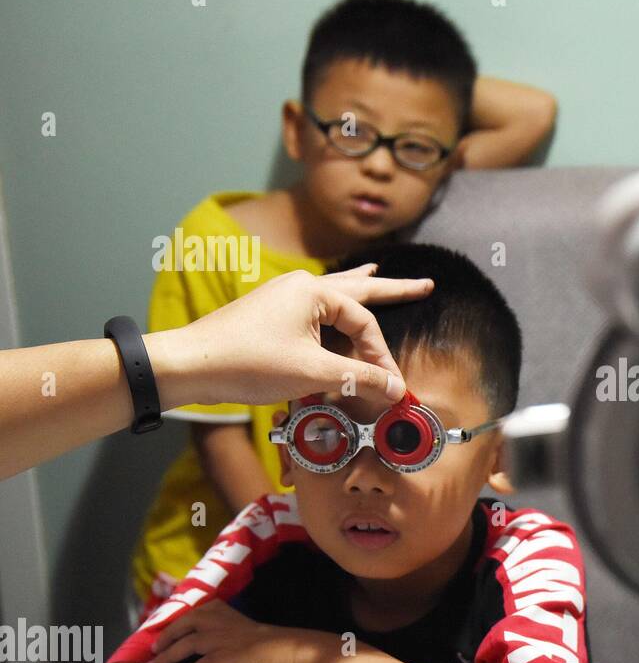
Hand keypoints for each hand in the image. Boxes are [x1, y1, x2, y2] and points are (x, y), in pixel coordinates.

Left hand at [142, 599, 327, 662]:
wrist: (306, 654)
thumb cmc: (285, 650)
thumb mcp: (256, 639)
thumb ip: (237, 638)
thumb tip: (223, 650)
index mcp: (233, 615)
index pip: (197, 613)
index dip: (177, 622)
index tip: (163, 633)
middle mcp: (228, 622)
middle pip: (186, 624)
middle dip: (165, 637)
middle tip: (152, 650)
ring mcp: (231, 637)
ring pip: (188, 644)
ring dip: (165, 658)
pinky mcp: (235, 656)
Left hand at [147, 263, 433, 408]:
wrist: (190, 366)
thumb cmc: (247, 363)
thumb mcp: (313, 373)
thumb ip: (359, 378)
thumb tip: (396, 388)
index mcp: (313, 291)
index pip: (365, 323)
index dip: (381, 356)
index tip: (390, 385)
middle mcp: (301, 287)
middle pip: (359, 289)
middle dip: (392, 289)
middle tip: (425, 285)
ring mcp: (284, 299)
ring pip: (336, 294)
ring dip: (361, 289)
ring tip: (380, 274)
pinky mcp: (272, 316)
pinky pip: (315, 307)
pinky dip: (334, 308)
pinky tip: (336, 304)